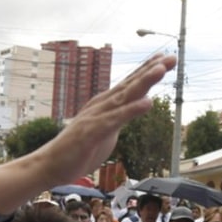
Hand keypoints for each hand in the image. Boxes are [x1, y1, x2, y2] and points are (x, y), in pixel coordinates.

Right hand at [0, 54, 173, 214]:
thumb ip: (118, 120)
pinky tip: (147, 103)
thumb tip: (131, 112)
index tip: (165, 58)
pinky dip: (132, 110)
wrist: (49, 165)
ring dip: (143, 82)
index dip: (147, 71)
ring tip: (161, 69)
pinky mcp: (92, 131)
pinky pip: (116, 120)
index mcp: (105, 106)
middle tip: (171, 56)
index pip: (129, 85)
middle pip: (130, 85)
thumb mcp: (104, 132)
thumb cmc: (76, 150)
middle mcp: (101, 106)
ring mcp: (96, 117)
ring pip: (124, 96)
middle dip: (151, 70)